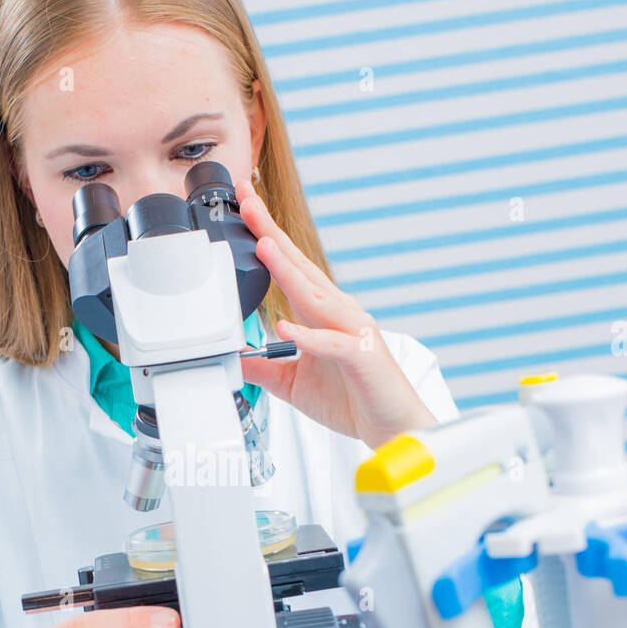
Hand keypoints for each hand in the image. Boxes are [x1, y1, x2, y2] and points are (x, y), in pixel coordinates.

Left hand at [235, 178, 436, 448]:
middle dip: (271, 233)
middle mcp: (338, 312)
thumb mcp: (292, 382)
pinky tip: (287, 327)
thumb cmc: (352, 399)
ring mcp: (352, 330)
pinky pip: (332, 343)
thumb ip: (263, 366)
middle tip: (246, 200)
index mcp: (320, 313)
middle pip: (299, 266)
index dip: (265, 236)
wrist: (393, 427)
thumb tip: (234, 356)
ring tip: (263, 245)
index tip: (243, 206)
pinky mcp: (361, 356)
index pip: (288, 267)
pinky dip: (309, 336)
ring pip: (315, 296)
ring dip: (288, 271)